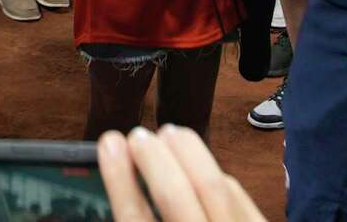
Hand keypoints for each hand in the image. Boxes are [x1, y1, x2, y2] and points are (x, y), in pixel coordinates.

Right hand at [98, 125, 265, 221]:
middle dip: (154, 158)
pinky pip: (237, 198)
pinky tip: (200, 164)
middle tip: (136, 135)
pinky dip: (216, 174)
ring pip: (214, 185)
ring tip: (168, 133)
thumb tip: (125, 188)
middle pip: (176, 197)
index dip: (120, 179)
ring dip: (188, 153)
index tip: (109, 143)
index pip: (136, 221)